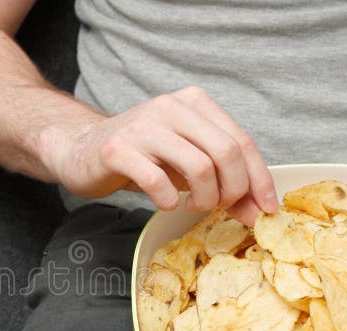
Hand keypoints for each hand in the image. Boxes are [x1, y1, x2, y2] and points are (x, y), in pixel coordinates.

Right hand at [45, 86, 278, 225]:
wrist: (81, 150)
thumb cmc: (140, 157)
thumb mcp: (185, 164)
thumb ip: (222, 180)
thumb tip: (258, 211)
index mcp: (193, 103)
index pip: (242, 140)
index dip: (259, 179)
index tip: (266, 209)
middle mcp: (170, 107)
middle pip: (226, 152)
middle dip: (233, 190)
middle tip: (220, 208)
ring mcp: (142, 126)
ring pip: (199, 167)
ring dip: (204, 198)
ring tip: (192, 206)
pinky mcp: (117, 149)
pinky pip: (158, 181)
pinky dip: (168, 201)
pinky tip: (165, 202)